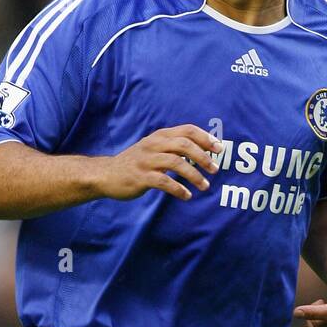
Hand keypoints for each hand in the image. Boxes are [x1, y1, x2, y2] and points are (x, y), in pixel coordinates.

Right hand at [96, 124, 221, 201]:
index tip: (219, 149)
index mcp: (159, 136)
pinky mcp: (141, 177)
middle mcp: (153, 145)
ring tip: (205, 186)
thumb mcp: (154, 148)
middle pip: (184, 145)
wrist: (107, 174)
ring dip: (194, 175)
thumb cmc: (136, 163)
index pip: (187, 130)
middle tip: (215, 169)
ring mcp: (146, 161)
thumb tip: (202, 151)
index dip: (205, 138)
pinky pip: (164, 182)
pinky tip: (187, 196)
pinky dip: (178, 189)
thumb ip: (173, 147)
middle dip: (203, 157)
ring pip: (176, 163)